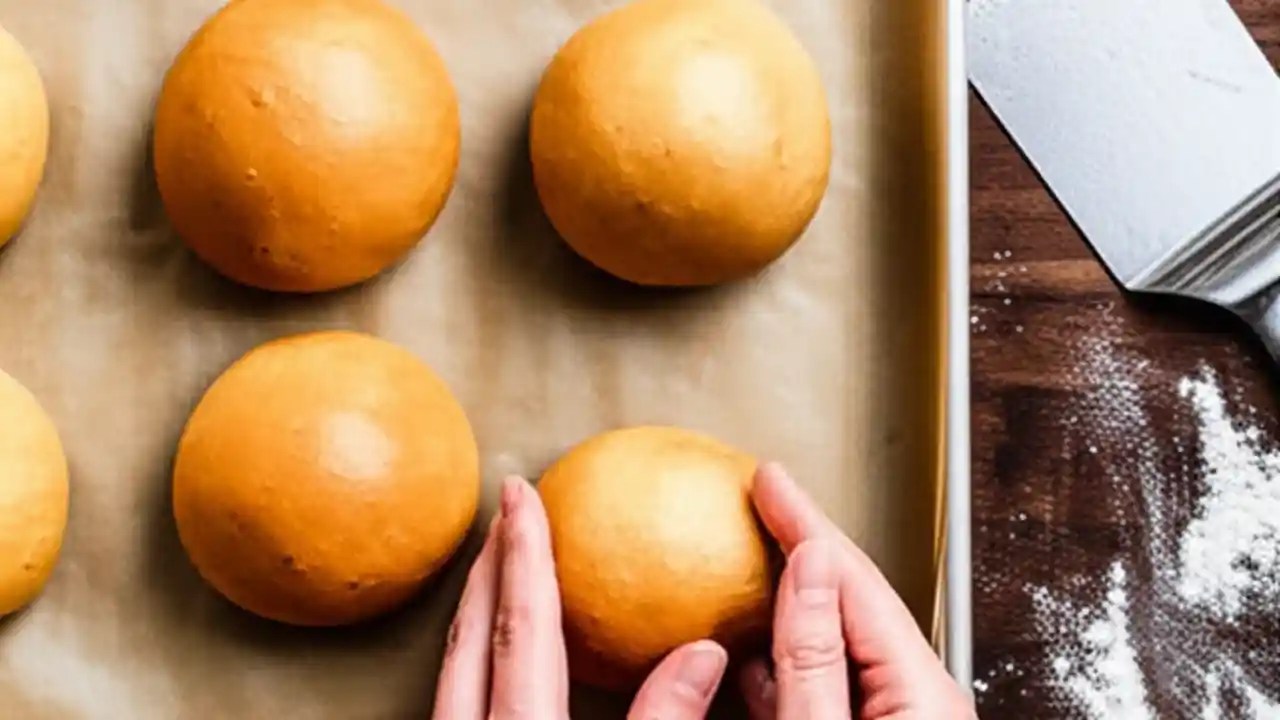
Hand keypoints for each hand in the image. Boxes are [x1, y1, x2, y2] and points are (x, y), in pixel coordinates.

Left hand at [432, 476, 729, 719]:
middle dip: (493, 566)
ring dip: (476, 608)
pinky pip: (451, 695)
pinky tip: (487, 655)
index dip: (525, 552)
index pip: (523, 623)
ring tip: (494, 568)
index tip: (522, 493)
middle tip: (506, 512)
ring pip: (452, 663)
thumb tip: (704, 654)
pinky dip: (469, 654)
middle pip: (474, 633)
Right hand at [739, 463, 974, 719]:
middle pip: (856, 600)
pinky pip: (834, 681)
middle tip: (767, 500)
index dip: (805, 522)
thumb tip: (808, 567)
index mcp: (923, 694)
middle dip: (804, 548)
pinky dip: (795, 656)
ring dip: (794, 602)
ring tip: (758, 560)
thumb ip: (813, 658)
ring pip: (843, 639)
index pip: (858, 579)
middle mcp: (923, 702)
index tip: (771, 481)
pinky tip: (765, 653)